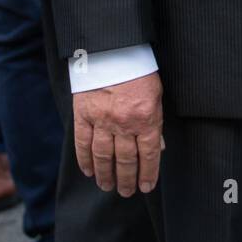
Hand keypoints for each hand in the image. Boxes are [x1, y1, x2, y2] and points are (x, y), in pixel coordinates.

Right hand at [73, 72, 163, 196]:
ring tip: (107, 186)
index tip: (145, 187)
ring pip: (104, 156)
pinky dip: (85, 159)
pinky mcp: (84, 114)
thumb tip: (158, 148)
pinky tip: (89, 171)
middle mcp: (124, 123)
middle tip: (126, 192)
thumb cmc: (138, 71)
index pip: (149, 154)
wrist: (112, 49)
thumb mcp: (156, 95)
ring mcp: (102, 120)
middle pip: (126, 160)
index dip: (148, 174)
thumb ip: (155, 122)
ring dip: (106, 174)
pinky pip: (83, 143)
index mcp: (146, 118)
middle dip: (127, 179)